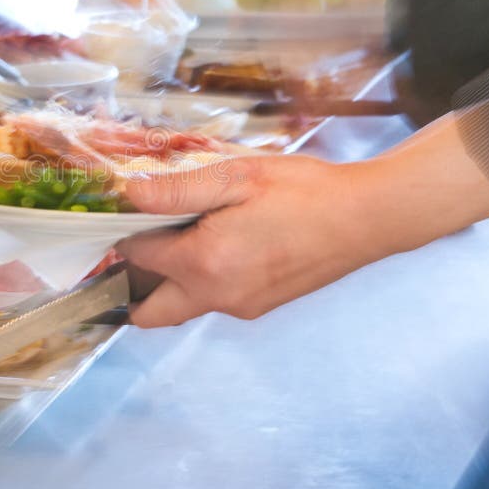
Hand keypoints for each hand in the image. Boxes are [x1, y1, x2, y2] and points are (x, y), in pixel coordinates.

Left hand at [117, 155, 375, 326]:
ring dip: (166, 282)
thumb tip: (128, 194)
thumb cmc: (303, 191)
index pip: (137, 257)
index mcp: (203, 263)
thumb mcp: (238, 176)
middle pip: (149, 313)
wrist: (365, 218)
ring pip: (182, 306)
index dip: (124, 233)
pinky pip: (212, 300)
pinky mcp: (259, 306)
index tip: (124, 213)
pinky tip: (217, 242)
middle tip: (130, 250)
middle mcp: (216, 295)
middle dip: (129, 288)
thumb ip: (178, 189)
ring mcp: (240, 306)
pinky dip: (198, 279)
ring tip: (174, 235)